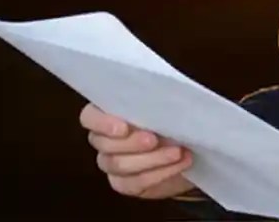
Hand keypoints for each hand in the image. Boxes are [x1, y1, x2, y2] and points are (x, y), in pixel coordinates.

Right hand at [80, 103, 196, 198]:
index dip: (102, 123)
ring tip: (177, 152)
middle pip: (104, 144)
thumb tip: (165, 95)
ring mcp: (112, 164)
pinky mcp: (125, 184)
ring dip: (152, 158)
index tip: (124, 128)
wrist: (188, 147)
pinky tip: (179, 163)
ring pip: (119, 165)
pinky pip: (134, 183)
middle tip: (155, 139)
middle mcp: (104, 140)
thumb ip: (158, 99)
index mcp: (108, 114)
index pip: (89, 117)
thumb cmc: (173, 118)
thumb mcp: (169, 104)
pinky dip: (159, 173)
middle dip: (132, 142)